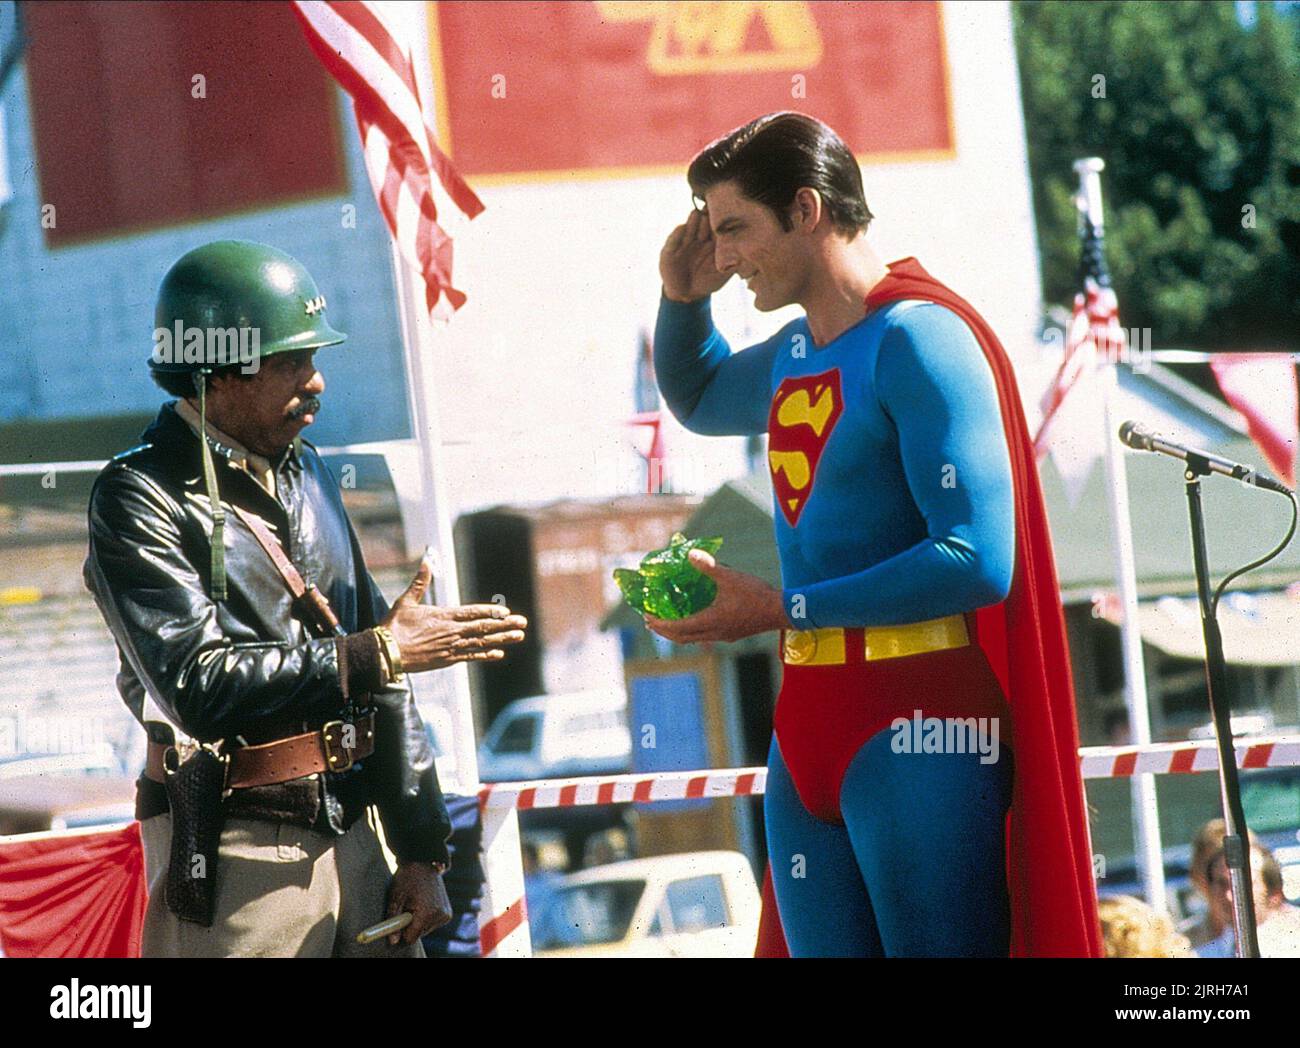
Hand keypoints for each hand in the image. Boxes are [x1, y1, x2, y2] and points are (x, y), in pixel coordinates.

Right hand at [381, 560, 526, 672]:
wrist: (385, 653)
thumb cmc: (395, 626)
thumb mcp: (406, 601)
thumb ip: (420, 582)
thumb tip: (425, 560)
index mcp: (443, 616)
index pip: (473, 612)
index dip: (491, 612)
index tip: (506, 612)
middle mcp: (451, 631)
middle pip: (483, 627)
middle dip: (504, 625)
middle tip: (522, 623)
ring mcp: (450, 647)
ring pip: (481, 642)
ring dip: (501, 639)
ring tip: (518, 637)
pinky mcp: (446, 660)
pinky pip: (470, 657)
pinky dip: (485, 655)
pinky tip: (498, 653)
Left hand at [387, 862, 451, 944]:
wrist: (425, 862)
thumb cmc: (408, 878)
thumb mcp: (396, 897)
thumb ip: (393, 921)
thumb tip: (393, 941)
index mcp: (427, 913)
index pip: (410, 938)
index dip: (401, 931)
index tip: (398, 919)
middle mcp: (440, 916)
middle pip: (418, 934)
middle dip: (410, 925)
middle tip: (407, 907)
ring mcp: (446, 915)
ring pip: (425, 930)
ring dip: (418, 921)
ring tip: (416, 903)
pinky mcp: (448, 914)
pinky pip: (432, 924)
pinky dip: (425, 918)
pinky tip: (424, 903)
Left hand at [643, 549, 788, 643]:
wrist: (781, 611)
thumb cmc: (756, 595)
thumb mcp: (730, 577)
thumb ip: (708, 566)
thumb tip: (690, 554)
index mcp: (710, 622)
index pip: (677, 628)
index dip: (660, 624)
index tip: (647, 617)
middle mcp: (714, 633)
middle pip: (682, 638)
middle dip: (664, 631)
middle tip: (651, 621)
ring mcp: (723, 636)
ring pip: (694, 639)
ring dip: (678, 632)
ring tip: (669, 621)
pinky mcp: (732, 634)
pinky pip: (705, 636)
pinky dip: (693, 630)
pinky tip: (696, 618)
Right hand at [659, 208, 731, 302]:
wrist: (686, 295)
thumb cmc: (707, 282)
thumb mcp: (723, 275)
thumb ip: (733, 265)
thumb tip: (744, 256)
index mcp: (712, 242)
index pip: (716, 227)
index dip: (720, 220)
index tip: (726, 212)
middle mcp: (697, 238)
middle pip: (702, 223)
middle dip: (706, 218)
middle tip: (710, 212)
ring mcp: (683, 243)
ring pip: (688, 228)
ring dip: (692, 222)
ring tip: (696, 214)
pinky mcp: (669, 251)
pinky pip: (673, 241)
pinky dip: (677, 235)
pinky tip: (682, 228)